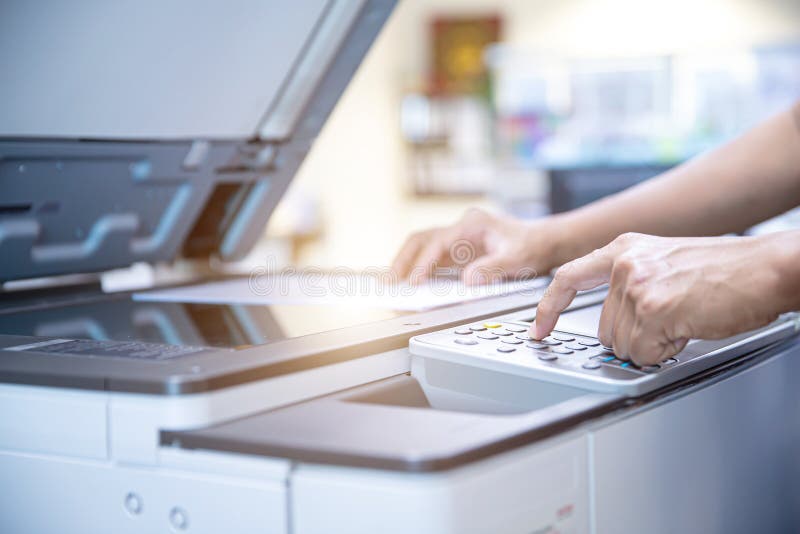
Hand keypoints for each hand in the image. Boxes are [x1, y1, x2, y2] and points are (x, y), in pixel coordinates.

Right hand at [391, 208, 564, 283]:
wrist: (542, 241)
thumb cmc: (531, 246)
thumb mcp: (517, 259)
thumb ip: (493, 268)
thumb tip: (467, 280)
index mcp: (472, 224)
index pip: (439, 243)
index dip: (424, 264)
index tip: (414, 282)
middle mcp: (460, 228)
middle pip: (421, 239)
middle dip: (402, 260)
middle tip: (388, 282)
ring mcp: (456, 238)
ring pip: (421, 246)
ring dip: (405, 264)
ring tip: (390, 284)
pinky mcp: (456, 250)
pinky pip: (430, 258)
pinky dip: (416, 269)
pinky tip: (407, 283)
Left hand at [531, 232, 788, 365]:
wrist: (765, 268)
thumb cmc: (726, 270)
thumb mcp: (664, 261)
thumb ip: (630, 281)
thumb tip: (612, 320)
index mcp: (623, 249)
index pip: (567, 277)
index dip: (548, 307)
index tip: (539, 329)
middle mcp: (624, 264)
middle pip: (602, 329)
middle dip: (634, 337)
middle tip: (669, 320)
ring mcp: (636, 285)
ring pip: (621, 345)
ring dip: (652, 345)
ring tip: (682, 319)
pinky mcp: (653, 308)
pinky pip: (643, 354)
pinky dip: (665, 353)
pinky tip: (686, 329)